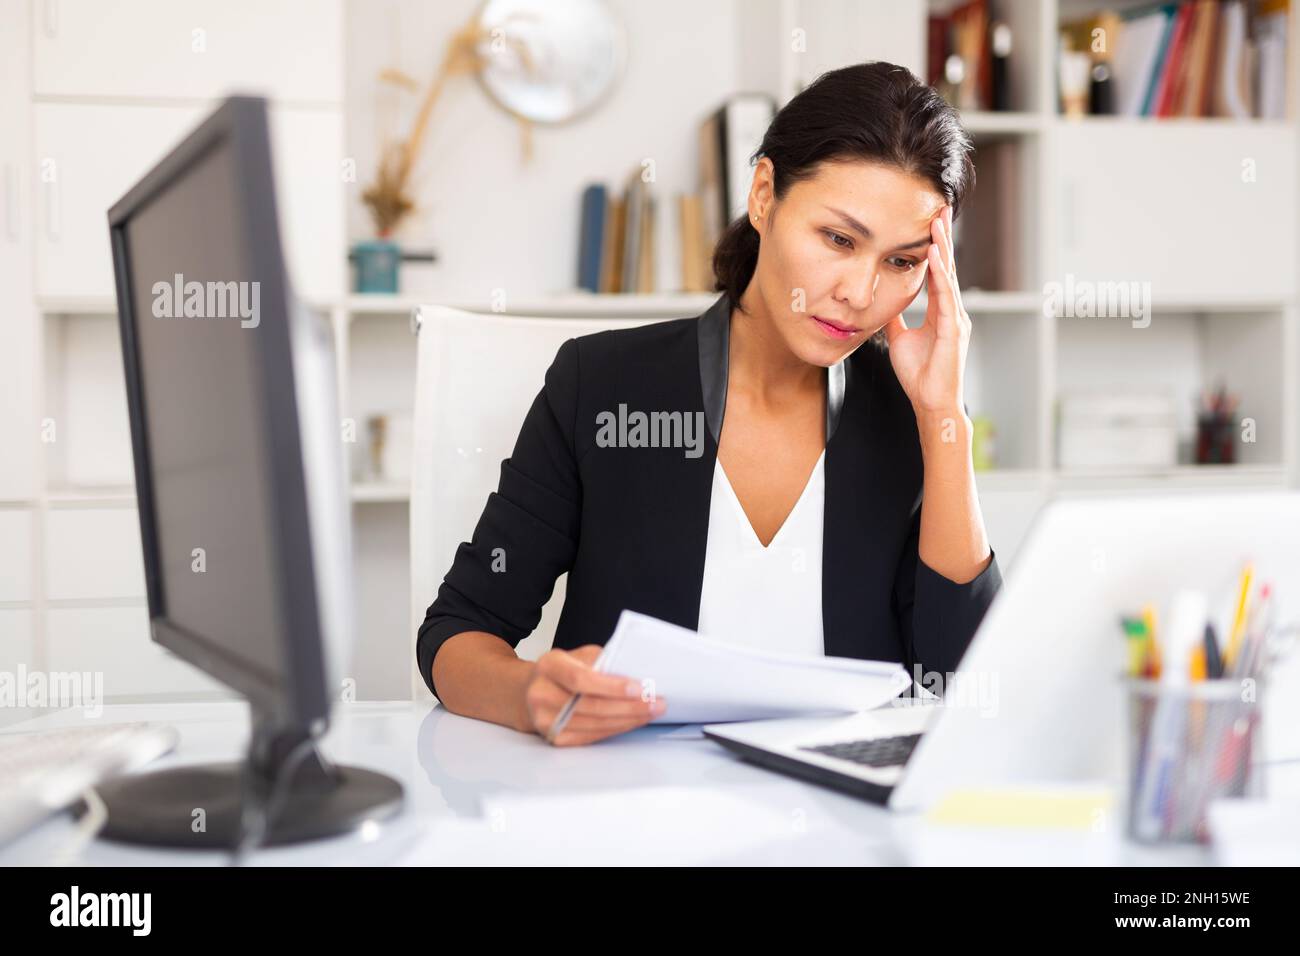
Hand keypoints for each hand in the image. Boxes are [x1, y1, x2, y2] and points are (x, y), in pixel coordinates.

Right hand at [523, 645, 665, 745]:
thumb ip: (601, 662)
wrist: (531, 691)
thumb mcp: (578, 656)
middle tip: (656, 703)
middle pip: (591, 706)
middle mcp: (541, 694)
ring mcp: (545, 720)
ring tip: (650, 712)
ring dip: (627, 720)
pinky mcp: (554, 738)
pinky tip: (632, 721)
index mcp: (549, 666)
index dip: (611, 687)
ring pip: (594, 724)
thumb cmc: (563, 670)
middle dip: (629, 706)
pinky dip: (615, 729)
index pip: (581, 679)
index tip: (640, 688)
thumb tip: (636, 674)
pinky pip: (591, 736)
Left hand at [883, 206, 970, 418]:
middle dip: (942, 237)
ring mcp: (955, 318)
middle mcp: (952, 310)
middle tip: (940, 207)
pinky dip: (939, 273)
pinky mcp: (953, 328)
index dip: (933, 247)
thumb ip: (894, 319)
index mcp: (940, 311)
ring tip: (937, 221)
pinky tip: (933, 254)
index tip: (929, 222)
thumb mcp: (899, 339)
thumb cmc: (919, 374)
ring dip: (942, 247)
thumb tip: (881, 303)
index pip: (936, 272)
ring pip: (947, 275)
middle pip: (945, 266)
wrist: (931, 401)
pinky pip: (945, 295)